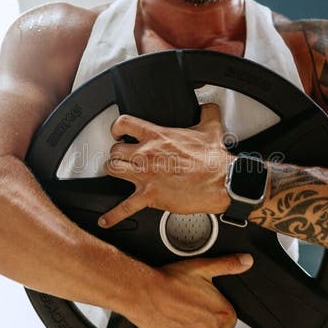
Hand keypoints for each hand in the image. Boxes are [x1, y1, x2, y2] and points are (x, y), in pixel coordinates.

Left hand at [100, 103, 231, 227]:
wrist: (221, 182)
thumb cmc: (214, 159)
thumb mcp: (211, 127)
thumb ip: (207, 113)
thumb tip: (208, 107)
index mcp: (158, 137)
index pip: (125, 124)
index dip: (117, 128)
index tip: (119, 133)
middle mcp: (147, 155)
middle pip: (115, 150)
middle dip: (116, 153)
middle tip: (122, 156)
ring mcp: (146, 176)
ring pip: (113, 170)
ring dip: (113, 171)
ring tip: (117, 173)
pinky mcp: (150, 196)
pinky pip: (125, 207)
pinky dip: (113, 215)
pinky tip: (106, 220)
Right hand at [131, 253, 252, 327]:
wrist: (145, 294)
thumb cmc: (171, 282)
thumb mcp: (203, 267)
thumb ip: (228, 264)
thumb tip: (245, 261)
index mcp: (222, 313)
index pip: (230, 319)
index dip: (218, 309)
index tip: (208, 304)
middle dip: (205, 319)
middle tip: (191, 305)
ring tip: (180, 313)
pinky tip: (173, 323)